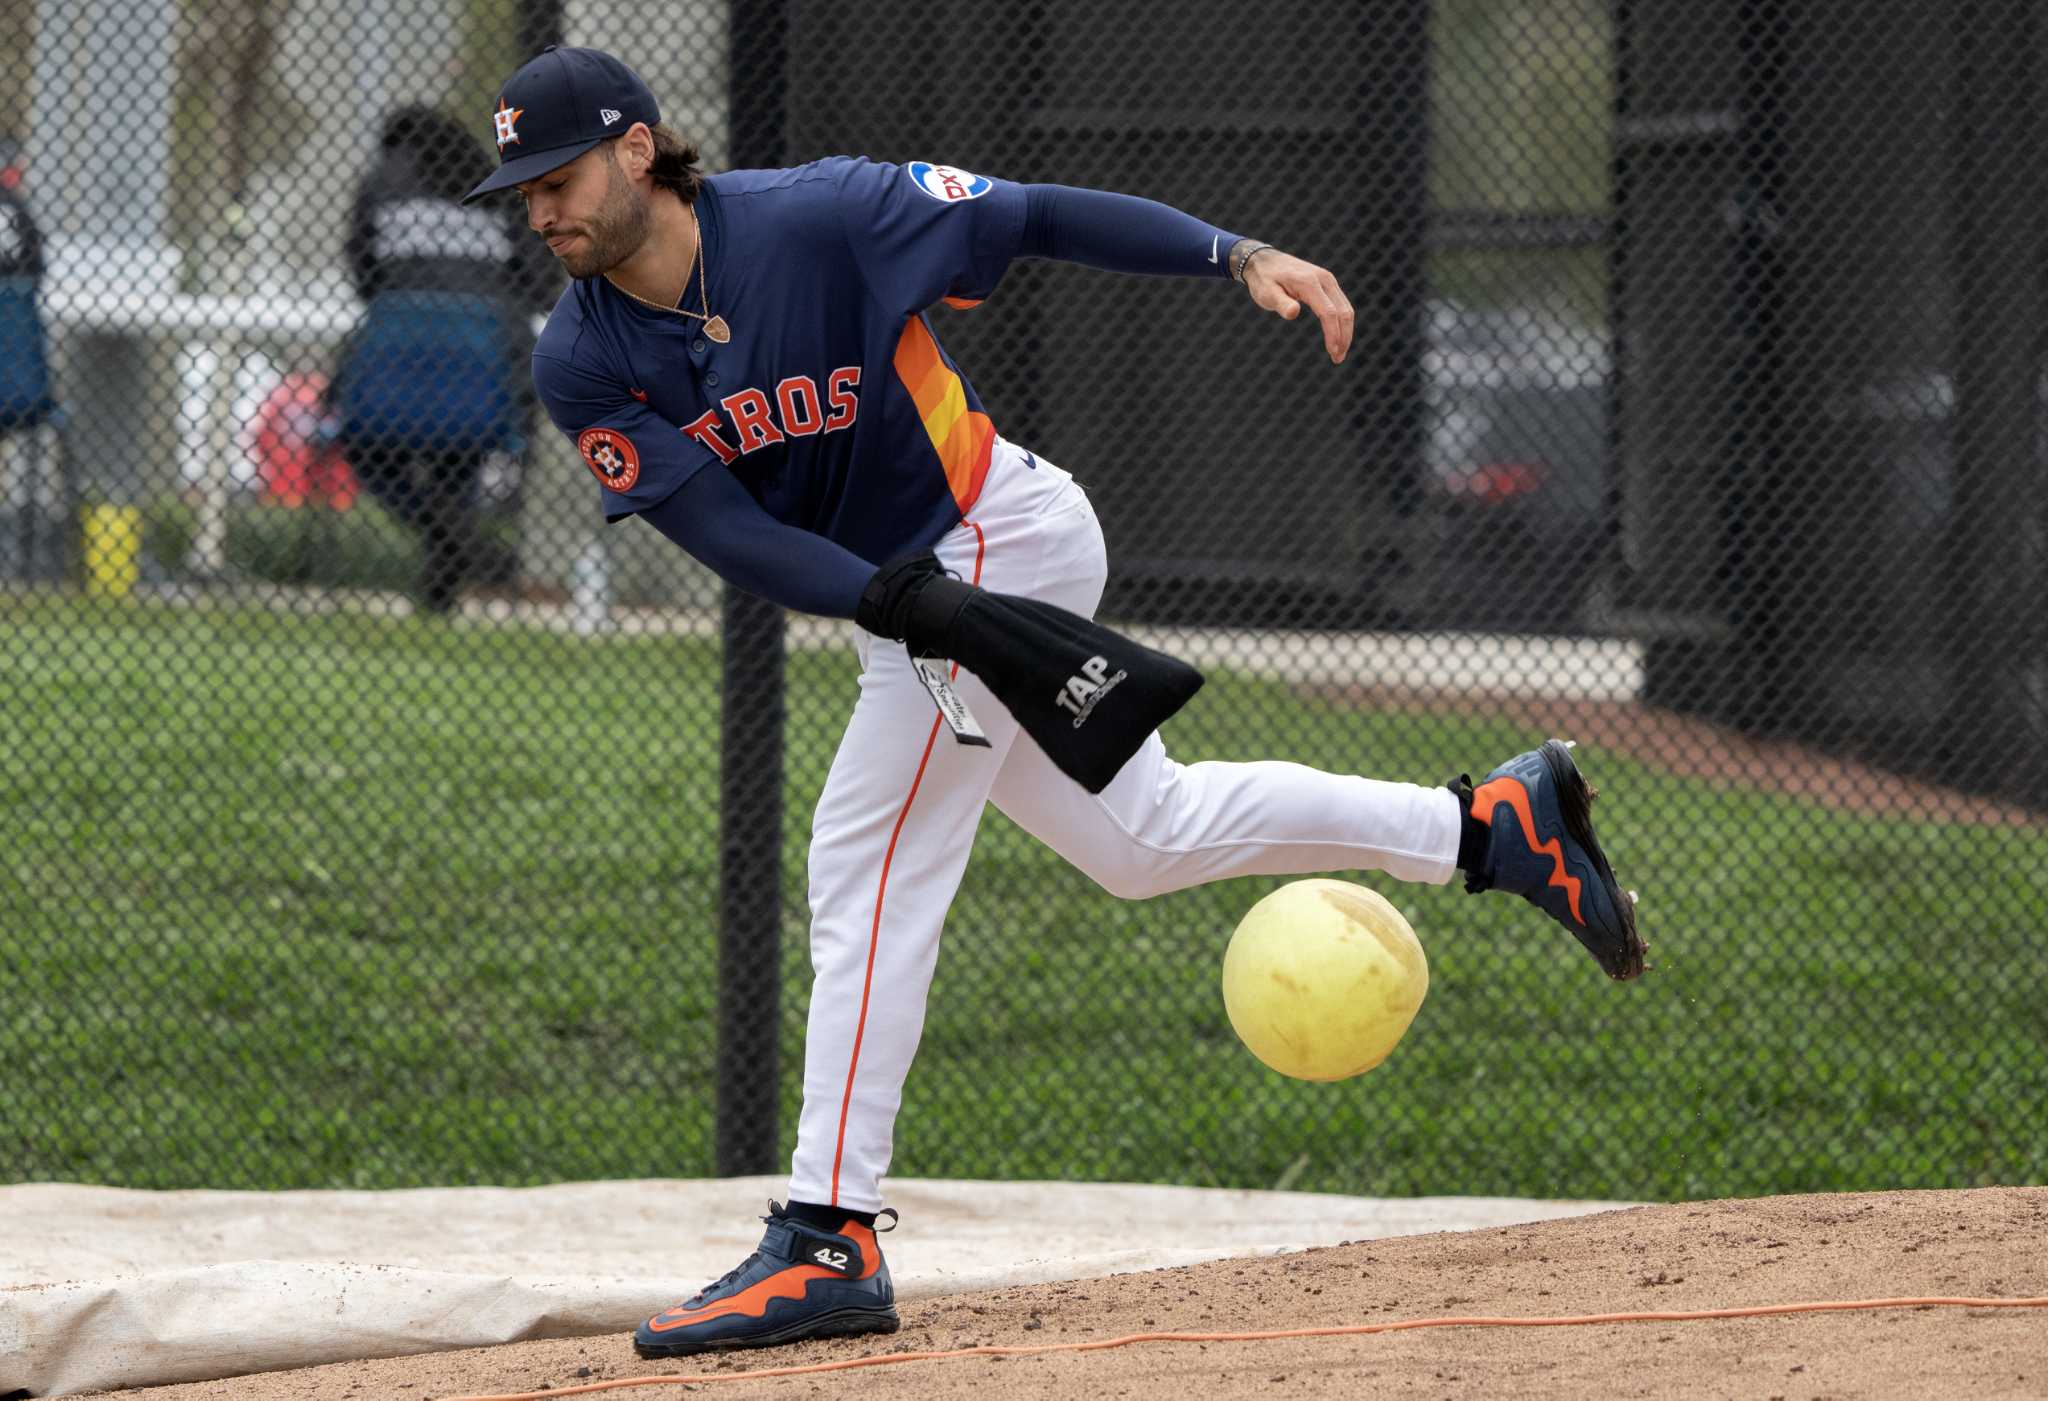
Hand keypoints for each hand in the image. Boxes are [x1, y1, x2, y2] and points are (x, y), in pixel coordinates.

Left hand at [1243, 248, 1354, 363]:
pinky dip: (1342, 322)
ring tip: (1339, 353)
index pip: (1328, 312)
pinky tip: (1337, 336)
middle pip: (1343, 311)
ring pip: (1345, 308)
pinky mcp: (1328, 283)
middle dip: (1343, 336)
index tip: (1333, 353)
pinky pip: (1341, 304)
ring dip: (1345, 331)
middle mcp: (1324, 279)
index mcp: (1309, 282)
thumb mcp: (1266, 293)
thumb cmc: (1264, 280)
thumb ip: (1280, 303)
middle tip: (1338, 359)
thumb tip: (1294, 313)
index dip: (1333, 334)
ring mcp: (1328, 280)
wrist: (1264, 261)